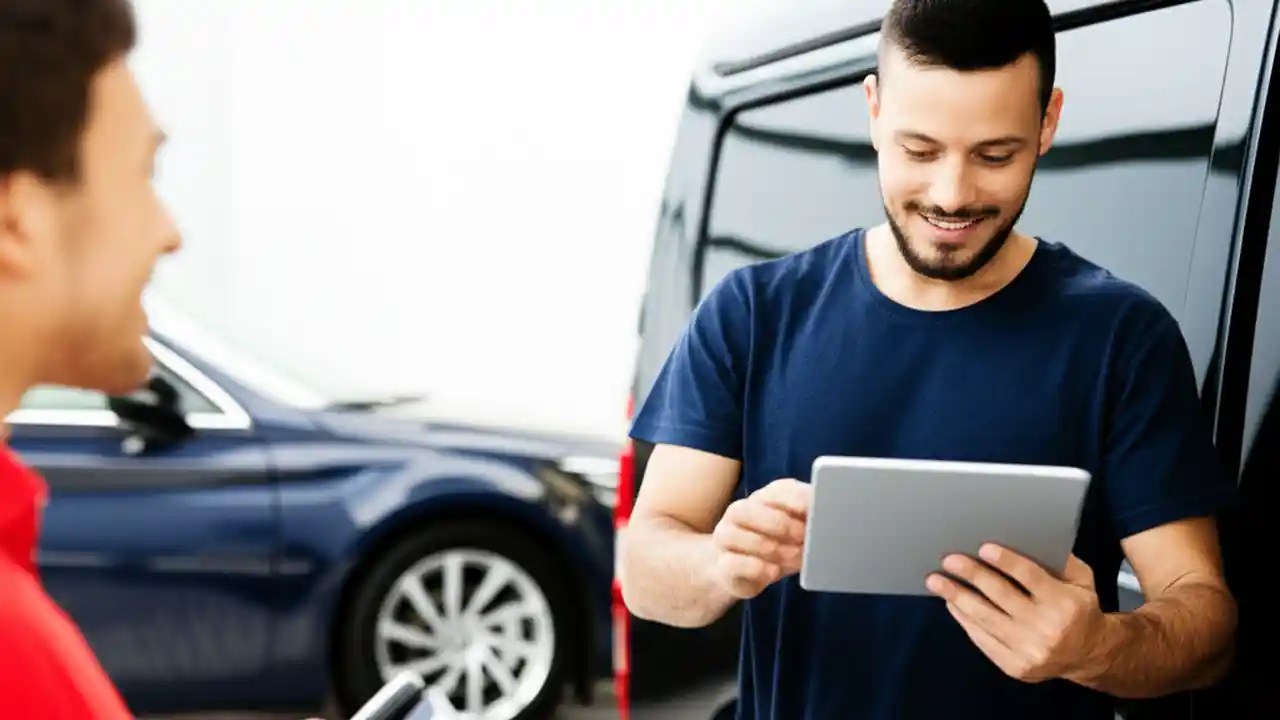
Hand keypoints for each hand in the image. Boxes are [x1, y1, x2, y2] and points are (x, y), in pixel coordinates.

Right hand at [711, 477, 811, 598]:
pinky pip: (731, 563)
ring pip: (734, 534)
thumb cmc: (781, 546)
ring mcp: (726, 537)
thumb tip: (830, 522)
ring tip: (795, 560)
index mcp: (765, 498)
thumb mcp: (799, 531)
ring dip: (770, 548)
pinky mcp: (722, 565)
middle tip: (804, 540)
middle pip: (749, 509)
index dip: (797, 501)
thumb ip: (811, 521)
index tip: (815, 514)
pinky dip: (754, 568)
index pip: (778, 490)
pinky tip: (772, 572)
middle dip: (781, 525)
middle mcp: (740, 511)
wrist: (746, 571)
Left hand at [926, 546, 1106, 683]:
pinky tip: (953, 603)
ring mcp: (1030, 651)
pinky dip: (965, 620)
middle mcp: (1047, 628)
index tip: (983, 548)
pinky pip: (983, 640)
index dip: (1006, 562)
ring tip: (937, 581)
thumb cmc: (1080, 609)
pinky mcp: (1015, 666)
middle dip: (972, 575)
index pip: (1030, 577)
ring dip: (957, 597)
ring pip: (985, 619)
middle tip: (949, 560)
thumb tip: (1026, 534)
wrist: (1089, 655)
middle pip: (1001, 596)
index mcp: (1065, 603)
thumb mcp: (1081, 581)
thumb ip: (1059, 560)